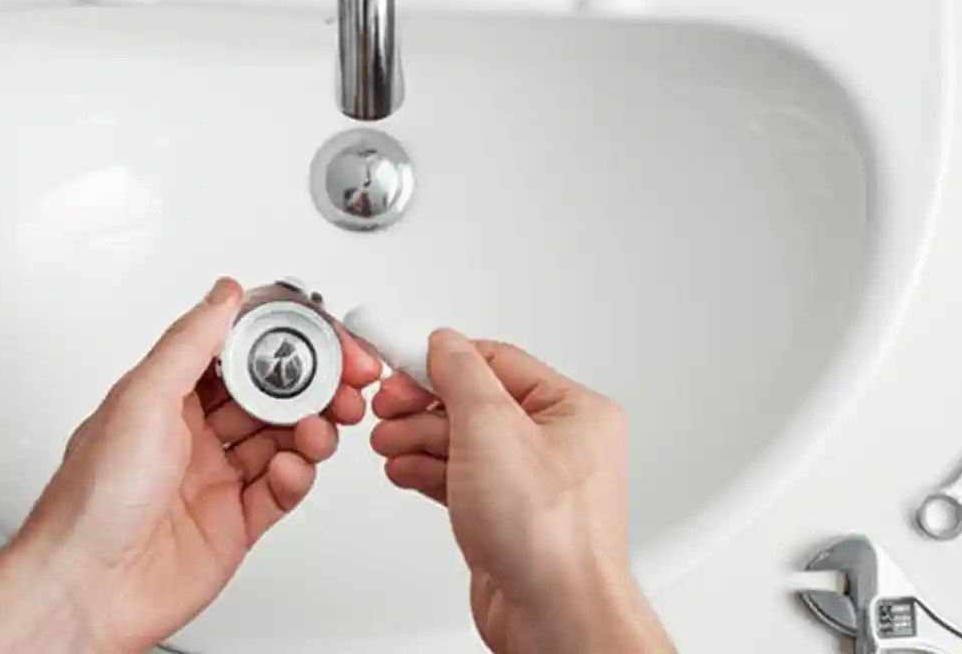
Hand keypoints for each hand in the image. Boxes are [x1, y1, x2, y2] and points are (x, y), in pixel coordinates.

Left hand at [0, 278, 380, 653]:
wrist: (86, 588)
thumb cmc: (92, 499)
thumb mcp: (142, 397)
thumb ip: (190, 342)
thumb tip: (223, 294)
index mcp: (169, 397)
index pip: (242, 354)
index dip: (286, 344)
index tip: (323, 338)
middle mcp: (194, 435)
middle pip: (273, 397)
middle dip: (314, 387)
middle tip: (346, 384)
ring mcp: (216, 479)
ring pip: (284, 441)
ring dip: (311, 429)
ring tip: (319, 429)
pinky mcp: (234, 523)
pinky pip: (282, 491)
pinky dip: (297, 477)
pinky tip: (292, 470)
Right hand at [371, 329, 673, 653]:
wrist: (553, 616)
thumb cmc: (549, 537)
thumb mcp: (492, 429)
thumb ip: (462, 376)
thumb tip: (443, 344)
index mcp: (574, 410)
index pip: (497, 361)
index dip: (442, 359)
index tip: (399, 358)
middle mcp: (560, 444)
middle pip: (476, 402)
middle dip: (424, 405)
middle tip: (387, 407)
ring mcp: (534, 484)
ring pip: (465, 442)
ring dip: (419, 438)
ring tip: (387, 441)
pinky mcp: (509, 517)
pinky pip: (463, 478)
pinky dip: (429, 470)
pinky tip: (403, 469)